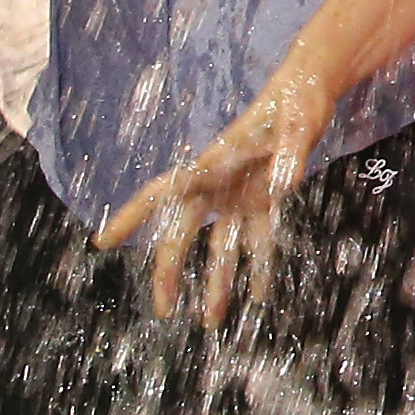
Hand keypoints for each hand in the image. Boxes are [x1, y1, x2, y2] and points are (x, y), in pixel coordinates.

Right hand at [94, 58, 337, 324]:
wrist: (312, 90)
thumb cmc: (298, 101)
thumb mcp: (298, 122)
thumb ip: (291, 154)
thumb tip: (284, 187)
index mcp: (213, 163)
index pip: (162, 193)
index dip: (132, 218)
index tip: (102, 243)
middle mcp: (219, 184)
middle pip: (184, 233)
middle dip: (170, 272)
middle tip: (163, 310)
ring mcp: (240, 195)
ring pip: (221, 247)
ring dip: (217, 284)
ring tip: (210, 323)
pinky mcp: (264, 200)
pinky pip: (257, 240)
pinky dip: (259, 267)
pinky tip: (259, 297)